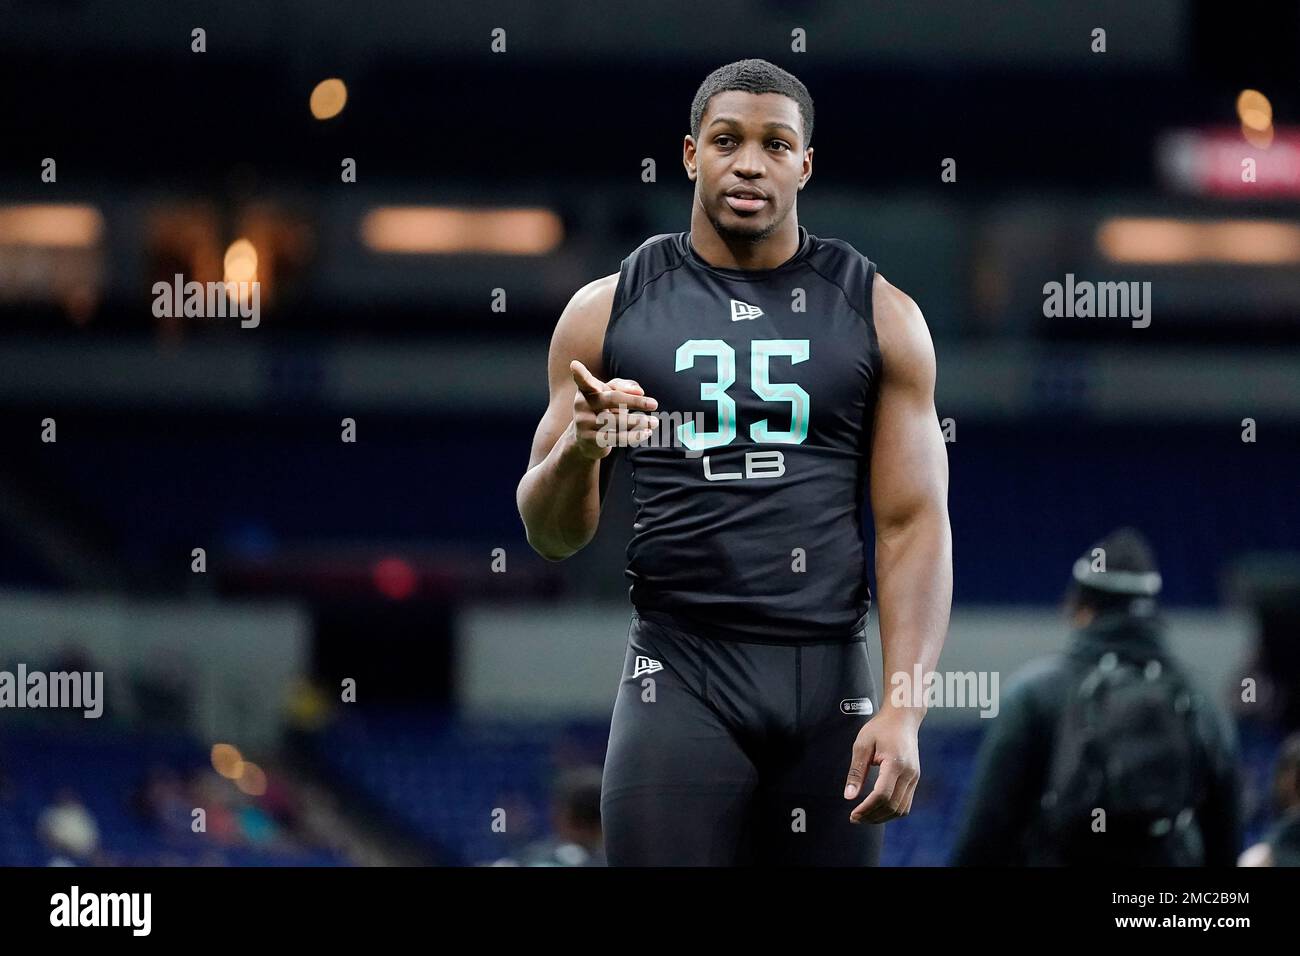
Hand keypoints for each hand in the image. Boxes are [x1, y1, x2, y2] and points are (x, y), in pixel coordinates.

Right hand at [568, 359, 658, 459]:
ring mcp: (584, 423)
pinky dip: (633, 436)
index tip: (574, 364)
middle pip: (612, 399)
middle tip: (654, 404)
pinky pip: (615, 438)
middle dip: (634, 401)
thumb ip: (623, 386)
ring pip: (616, 421)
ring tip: (654, 422)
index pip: (585, 381)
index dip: (580, 373)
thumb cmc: (601, 411)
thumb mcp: (608, 395)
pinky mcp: (590, 440)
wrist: (585, 441)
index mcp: (585, 390)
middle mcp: (582, 405)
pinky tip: (646, 433)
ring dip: (638, 421)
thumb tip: (639, 390)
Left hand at [843, 708, 921, 823]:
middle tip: (855, 818)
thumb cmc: (881, 728)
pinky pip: (905, 803)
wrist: (903, 718)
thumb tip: (849, 796)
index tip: (853, 814)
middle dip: (872, 816)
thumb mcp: (862, 745)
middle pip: (892, 806)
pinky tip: (877, 809)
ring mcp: (914, 778)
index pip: (882, 795)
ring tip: (864, 817)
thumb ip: (856, 772)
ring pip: (901, 809)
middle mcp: (909, 773)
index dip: (867, 808)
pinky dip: (891, 811)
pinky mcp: (914, 779)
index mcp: (895, 764)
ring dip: (882, 817)